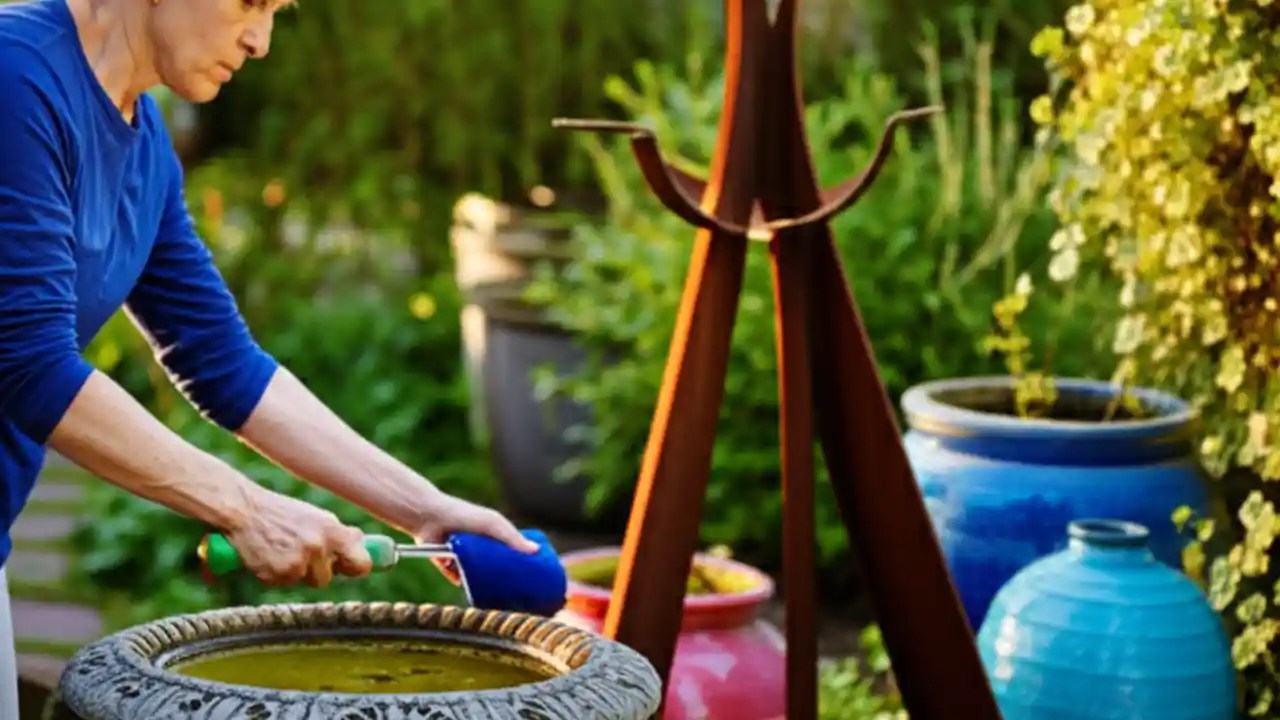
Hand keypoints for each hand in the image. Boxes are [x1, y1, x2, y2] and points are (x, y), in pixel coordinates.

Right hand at [224, 488, 372, 587]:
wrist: (245, 511)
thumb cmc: (283, 514)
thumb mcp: (317, 517)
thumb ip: (339, 533)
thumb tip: (362, 543)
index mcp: (333, 531)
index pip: (361, 563)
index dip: (355, 566)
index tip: (349, 566)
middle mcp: (318, 547)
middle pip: (328, 577)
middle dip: (317, 570)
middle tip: (301, 551)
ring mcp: (297, 563)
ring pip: (305, 581)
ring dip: (297, 572)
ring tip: (283, 550)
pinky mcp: (277, 575)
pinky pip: (284, 583)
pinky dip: (277, 574)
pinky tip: (269, 555)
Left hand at [411, 493, 538, 583]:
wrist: (432, 518)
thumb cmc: (465, 516)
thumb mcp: (493, 523)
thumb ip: (512, 537)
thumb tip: (536, 550)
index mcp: (491, 537)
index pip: (509, 552)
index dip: (520, 562)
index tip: (533, 576)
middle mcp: (478, 548)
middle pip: (494, 567)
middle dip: (504, 577)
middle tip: (518, 591)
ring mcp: (464, 558)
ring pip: (478, 576)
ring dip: (486, 584)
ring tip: (500, 597)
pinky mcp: (449, 566)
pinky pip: (460, 580)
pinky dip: (467, 586)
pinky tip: (479, 595)